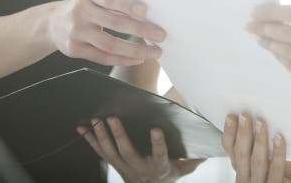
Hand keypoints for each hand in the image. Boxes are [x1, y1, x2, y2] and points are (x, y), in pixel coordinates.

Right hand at [48, 0, 165, 66]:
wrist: (52, 23)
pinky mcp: (75, 49)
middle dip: (141, 30)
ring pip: (110, 45)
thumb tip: (148, 14)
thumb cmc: (85, 7)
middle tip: (160, 35)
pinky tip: (138, 59)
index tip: (146, 11)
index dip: (127, 5)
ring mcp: (76, 32)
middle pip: (114, 23)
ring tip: (154, 52)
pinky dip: (123, 60)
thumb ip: (116, 2)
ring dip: (136, 50)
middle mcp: (81, 12)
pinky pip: (103, 57)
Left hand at [77, 116, 205, 182]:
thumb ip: (193, 159)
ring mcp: (124, 167)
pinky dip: (90, 140)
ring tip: (96, 120)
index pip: (160, 154)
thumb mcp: (183, 168)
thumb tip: (207, 150)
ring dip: (102, 136)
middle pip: (128, 152)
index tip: (156, 129)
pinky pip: (100, 152)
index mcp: (160, 166)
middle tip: (112, 118)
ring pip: (111, 152)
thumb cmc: (168, 173)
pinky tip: (82, 128)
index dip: (157, 143)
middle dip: (119, 135)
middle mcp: (140, 168)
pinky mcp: (114, 164)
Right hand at [221, 114, 290, 182]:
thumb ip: (263, 140)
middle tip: (245, 115)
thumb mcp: (268, 156)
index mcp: (242, 167)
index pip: (230, 149)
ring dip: (259, 140)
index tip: (231, 116)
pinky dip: (278, 154)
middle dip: (243, 133)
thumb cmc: (288, 172)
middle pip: (241, 155)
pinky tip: (279, 139)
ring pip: (257, 162)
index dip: (229, 133)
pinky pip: (276, 171)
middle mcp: (247, 177)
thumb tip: (262, 112)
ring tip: (261, 122)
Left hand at [245, 5, 290, 117]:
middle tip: (250, 24)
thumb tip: (290, 17)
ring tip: (258, 37)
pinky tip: (273, 52)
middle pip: (287, 33)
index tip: (258, 10)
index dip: (274, 11)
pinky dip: (281, 58)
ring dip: (269, 43)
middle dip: (264, 28)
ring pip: (286, 50)